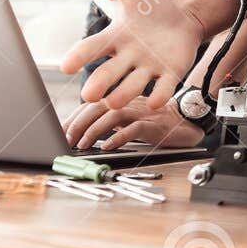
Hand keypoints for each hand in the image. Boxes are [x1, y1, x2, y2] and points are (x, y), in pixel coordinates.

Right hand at [57, 0, 204, 109]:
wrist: (182, 16)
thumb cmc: (147, 8)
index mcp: (114, 38)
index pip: (92, 47)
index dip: (79, 56)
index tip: (65, 65)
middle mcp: (127, 57)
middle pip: (109, 74)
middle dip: (100, 84)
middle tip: (90, 94)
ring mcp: (149, 67)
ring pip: (133, 85)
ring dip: (124, 93)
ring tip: (114, 101)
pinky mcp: (171, 72)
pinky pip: (164, 86)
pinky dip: (159, 94)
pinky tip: (155, 100)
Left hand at [62, 97, 203, 151]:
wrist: (187, 120)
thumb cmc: (155, 121)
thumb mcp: (127, 120)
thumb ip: (108, 124)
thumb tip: (81, 136)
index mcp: (120, 100)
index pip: (89, 105)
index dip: (72, 118)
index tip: (59, 133)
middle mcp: (128, 102)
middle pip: (96, 107)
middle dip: (77, 124)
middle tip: (65, 140)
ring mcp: (140, 112)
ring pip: (111, 116)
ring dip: (92, 131)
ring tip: (81, 145)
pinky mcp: (153, 123)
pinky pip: (132, 129)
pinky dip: (117, 138)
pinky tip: (107, 147)